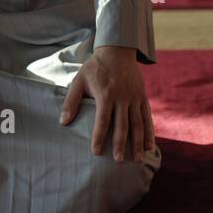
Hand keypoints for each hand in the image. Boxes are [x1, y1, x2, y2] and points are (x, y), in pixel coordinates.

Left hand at [59, 45, 155, 161]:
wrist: (117, 51)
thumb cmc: (95, 68)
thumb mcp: (79, 80)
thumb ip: (71, 101)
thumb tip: (63, 122)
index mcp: (106, 94)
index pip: (102, 119)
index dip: (99, 136)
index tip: (96, 152)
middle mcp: (122, 97)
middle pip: (122, 125)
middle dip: (121, 144)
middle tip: (118, 161)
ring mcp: (134, 98)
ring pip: (138, 124)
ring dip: (138, 143)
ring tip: (137, 160)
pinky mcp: (143, 97)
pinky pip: (147, 117)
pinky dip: (149, 132)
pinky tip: (149, 147)